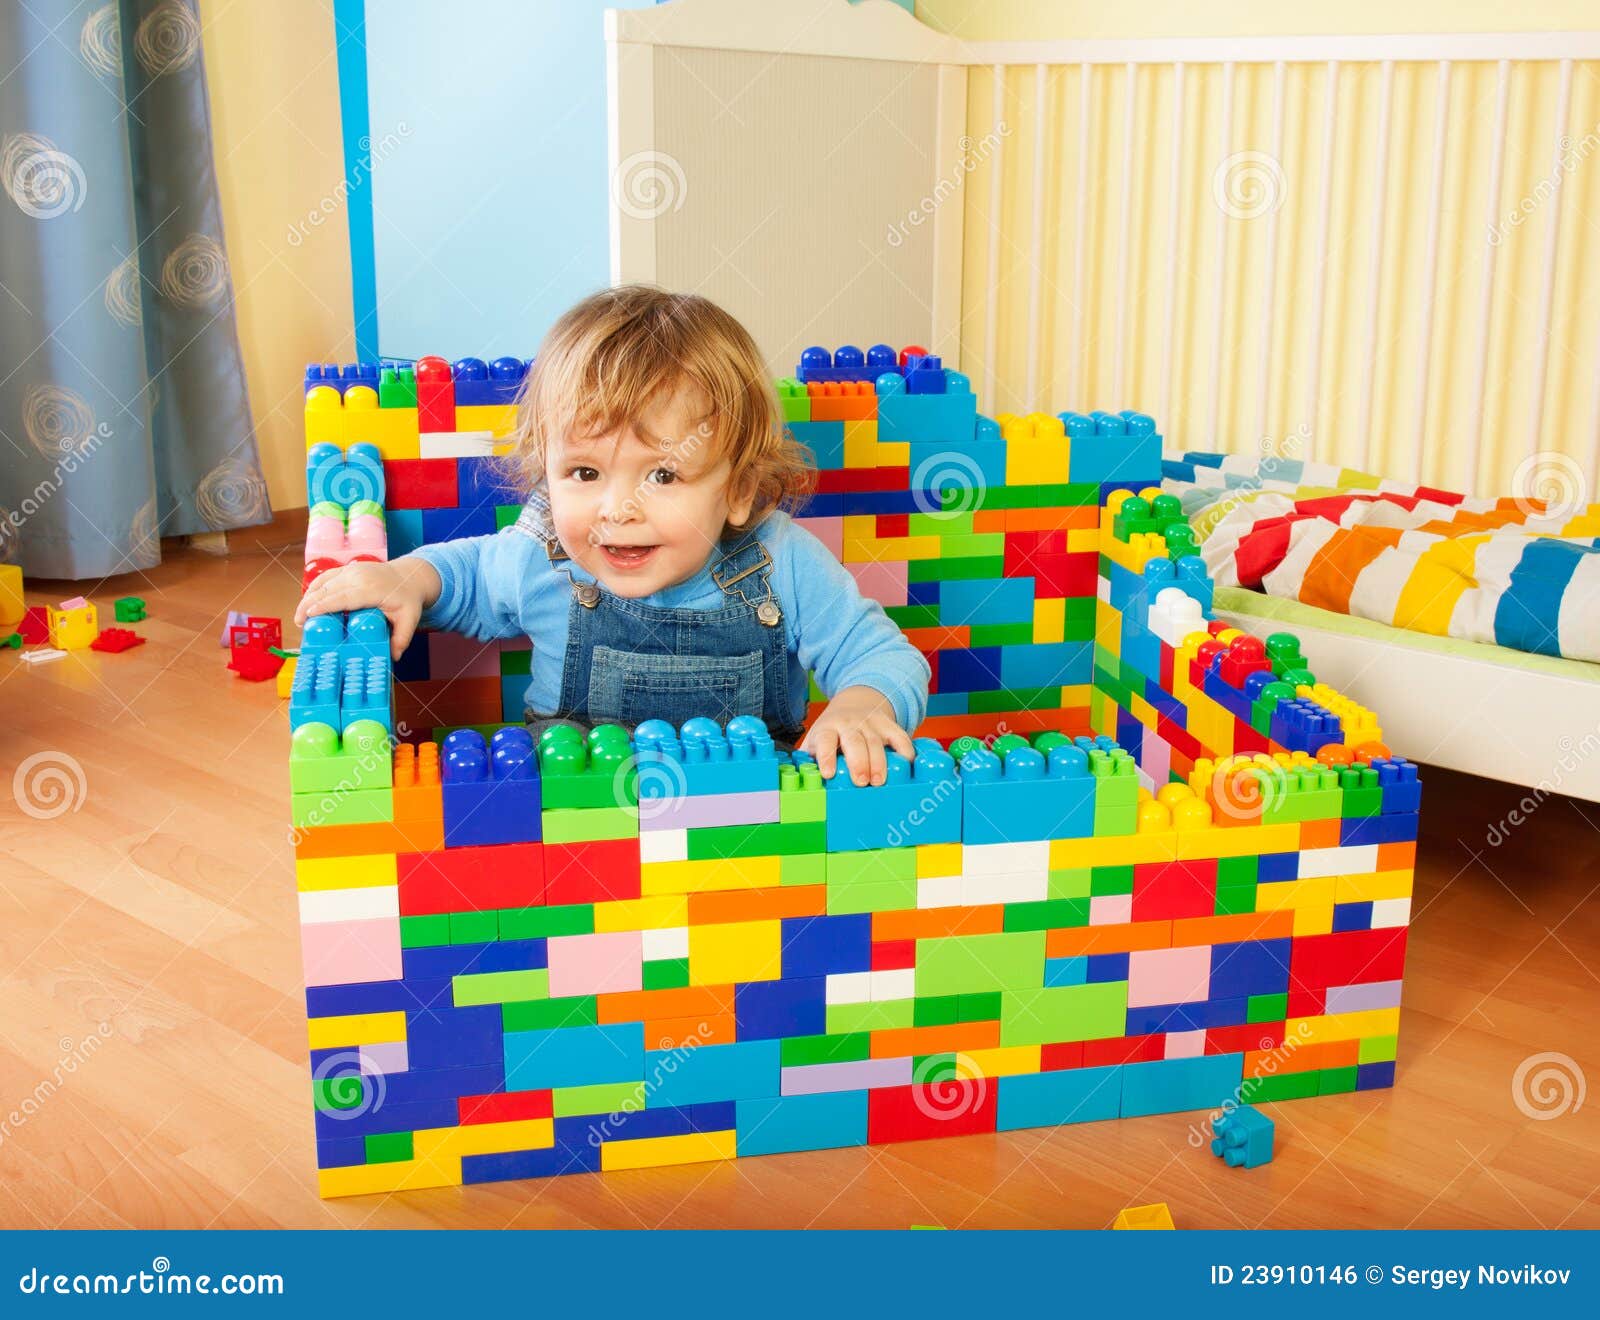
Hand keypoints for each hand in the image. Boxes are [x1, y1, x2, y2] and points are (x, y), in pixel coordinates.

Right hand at [294, 557, 440, 660]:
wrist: (410, 576)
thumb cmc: (408, 599)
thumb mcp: (410, 619)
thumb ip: (401, 639)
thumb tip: (392, 657)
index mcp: (372, 589)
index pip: (344, 597)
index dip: (324, 605)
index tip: (308, 614)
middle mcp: (358, 576)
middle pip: (328, 589)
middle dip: (309, 604)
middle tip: (298, 623)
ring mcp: (351, 570)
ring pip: (323, 582)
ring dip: (308, 598)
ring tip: (299, 617)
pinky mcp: (346, 569)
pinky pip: (325, 577)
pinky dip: (314, 589)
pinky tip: (307, 602)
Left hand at [800, 686, 915, 786]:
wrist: (855, 704)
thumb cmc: (832, 732)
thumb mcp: (816, 739)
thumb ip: (808, 758)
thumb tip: (799, 783)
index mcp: (828, 728)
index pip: (825, 740)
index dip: (826, 756)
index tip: (828, 773)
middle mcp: (849, 724)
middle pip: (854, 741)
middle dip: (858, 762)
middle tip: (860, 782)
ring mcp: (871, 723)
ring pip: (876, 742)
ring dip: (879, 762)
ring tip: (879, 781)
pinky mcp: (889, 725)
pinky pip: (899, 736)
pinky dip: (905, 750)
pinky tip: (906, 765)